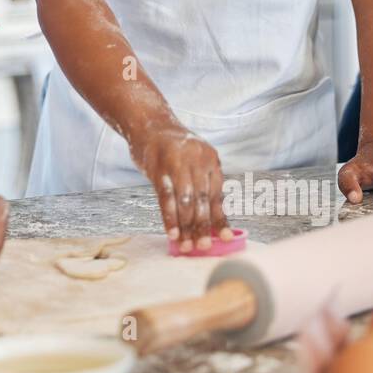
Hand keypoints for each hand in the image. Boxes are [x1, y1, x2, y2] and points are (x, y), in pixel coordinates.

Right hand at [131, 125, 230, 250]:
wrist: (148, 124)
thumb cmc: (171, 147)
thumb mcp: (193, 160)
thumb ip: (201, 183)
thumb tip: (209, 221)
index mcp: (211, 159)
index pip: (217, 195)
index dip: (220, 219)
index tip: (225, 239)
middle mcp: (197, 160)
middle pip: (202, 200)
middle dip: (202, 227)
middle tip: (203, 247)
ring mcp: (177, 163)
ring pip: (185, 201)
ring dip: (185, 227)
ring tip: (186, 246)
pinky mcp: (158, 168)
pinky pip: (166, 198)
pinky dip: (169, 218)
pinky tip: (172, 233)